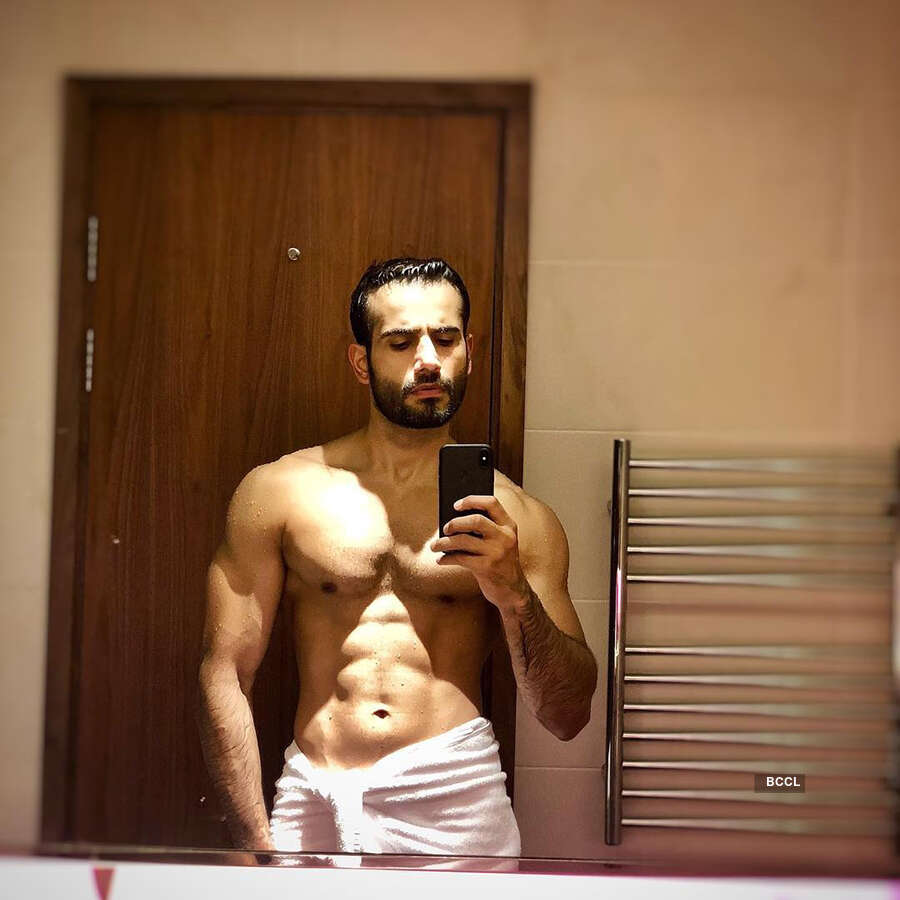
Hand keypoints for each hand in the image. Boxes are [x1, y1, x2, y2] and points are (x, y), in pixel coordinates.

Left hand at [429, 495, 528, 609]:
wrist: (512, 591)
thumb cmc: (500, 562)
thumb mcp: (500, 542)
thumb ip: (484, 529)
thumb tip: (452, 521)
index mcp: (509, 525)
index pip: (492, 503)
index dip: (472, 500)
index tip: (455, 505)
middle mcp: (505, 537)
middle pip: (476, 520)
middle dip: (455, 523)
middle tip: (445, 528)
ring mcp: (497, 552)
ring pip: (464, 540)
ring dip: (444, 542)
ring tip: (434, 546)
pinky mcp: (487, 568)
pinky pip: (461, 558)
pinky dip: (447, 558)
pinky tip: (441, 560)